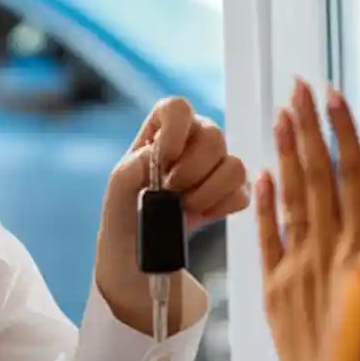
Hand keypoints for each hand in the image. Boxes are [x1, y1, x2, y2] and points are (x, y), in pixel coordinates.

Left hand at [96, 97, 250, 333]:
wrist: (139, 254)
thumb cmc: (125, 214)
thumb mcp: (116, 192)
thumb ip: (129, 170)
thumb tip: (154, 155)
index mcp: (162, 128)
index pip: (178, 107)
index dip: (176, 132)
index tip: (165, 160)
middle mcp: (194, 138)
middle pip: (215, 135)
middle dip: (191, 172)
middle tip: (171, 192)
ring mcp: (217, 164)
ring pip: (235, 165)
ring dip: (207, 193)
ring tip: (184, 207)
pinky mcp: (234, 191)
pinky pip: (243, 192)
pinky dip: (221, 208)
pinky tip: (202, 216)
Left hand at [256, 80, 359, 360]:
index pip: (352, 172)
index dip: (341, 130)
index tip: (331, 95)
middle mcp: (329, 247)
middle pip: (317, 174)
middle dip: (308, 127)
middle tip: (296, 87)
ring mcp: (297, 265)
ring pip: (290, 196)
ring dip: (285, 152)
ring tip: (279, 114)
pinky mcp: (273, 288)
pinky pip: (266, 237)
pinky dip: (264, 204)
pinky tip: (259, 173)